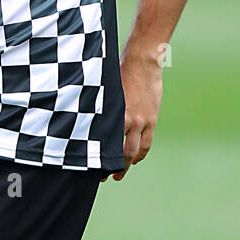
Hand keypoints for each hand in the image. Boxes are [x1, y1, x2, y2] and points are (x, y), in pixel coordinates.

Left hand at [101, 46, 163, 182]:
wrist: (142, 62)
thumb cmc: (118, 72)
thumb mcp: (105, 92)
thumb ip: (101, 109)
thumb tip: (88, 121)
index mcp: (113, 114)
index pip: (104, 143)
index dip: (99, 158)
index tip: (92, 168)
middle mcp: (127, 121)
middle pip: (120, 152)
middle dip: (114, 168)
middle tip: (105, 177)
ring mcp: (141, 121)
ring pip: (135, 151)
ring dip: (128, 164)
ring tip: (120, 173)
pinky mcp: (151, 119)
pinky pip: (147, 142)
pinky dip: (141, 153)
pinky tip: (135, 159)